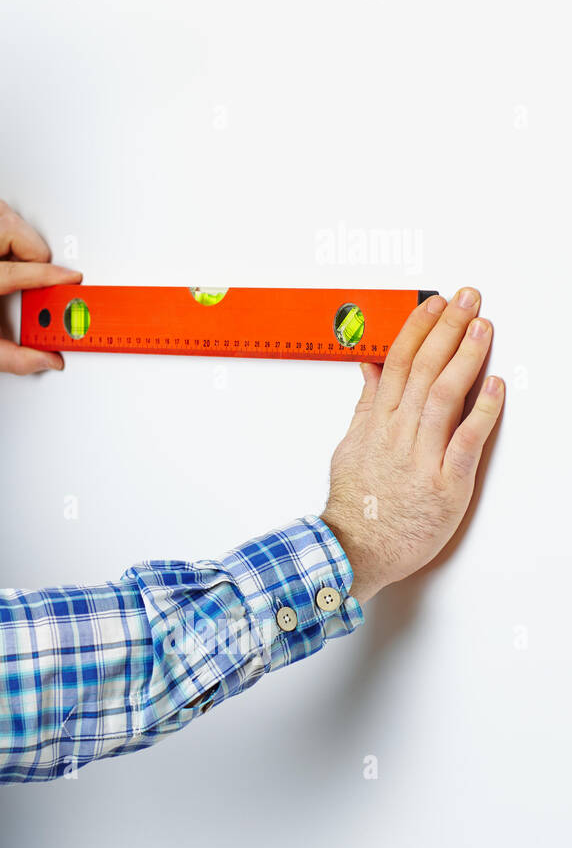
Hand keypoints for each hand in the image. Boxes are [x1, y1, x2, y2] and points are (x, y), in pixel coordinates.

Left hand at [0, 191, 82, 372]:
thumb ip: (20, 360)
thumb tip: (50, 358)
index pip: (14, 271)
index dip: (48, 276)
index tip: (68, 279)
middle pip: (7, 228)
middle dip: (34, 249)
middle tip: (41, 272)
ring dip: (18, 230)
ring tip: (25, 257)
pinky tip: (4, 236)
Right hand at [320, 287, 503, 606]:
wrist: (356, 548)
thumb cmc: (356, 503)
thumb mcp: (352, 446)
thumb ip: (366, 406)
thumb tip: (371, 368)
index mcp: (377, 422)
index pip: (398, 362)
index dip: (417, 329)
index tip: (434, 304)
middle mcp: (398, 433)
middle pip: (423, 369)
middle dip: (447, 328)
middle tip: (467, 299)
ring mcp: (421, 456)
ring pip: (443, 396)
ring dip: (465, 357)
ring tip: (482, 327)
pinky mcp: (445, 483)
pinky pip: (465, 441)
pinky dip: (481, 412)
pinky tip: (495, 386)